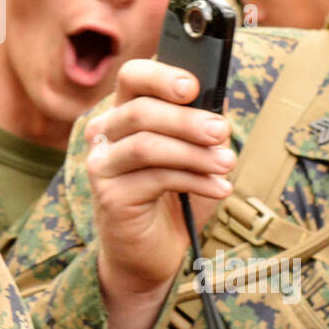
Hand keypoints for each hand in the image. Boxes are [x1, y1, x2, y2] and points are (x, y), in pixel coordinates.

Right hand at [86, 59, 234, 328]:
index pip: (132, 76)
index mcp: (124, 111)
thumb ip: (200, 127)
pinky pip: (155, 179)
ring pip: (146, 145)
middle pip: (140, 111)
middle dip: (187, 120)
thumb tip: (219, 109)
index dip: (161, 76)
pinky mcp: (109, 195)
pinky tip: (219, 188)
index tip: (193, 86)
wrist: (153, 252)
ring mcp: (102, 164)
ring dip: (193, 153)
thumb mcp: (193, 154)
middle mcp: (105, 133)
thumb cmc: (174, 196)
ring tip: (226, 164)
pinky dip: (194, 180)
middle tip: (222, 130)